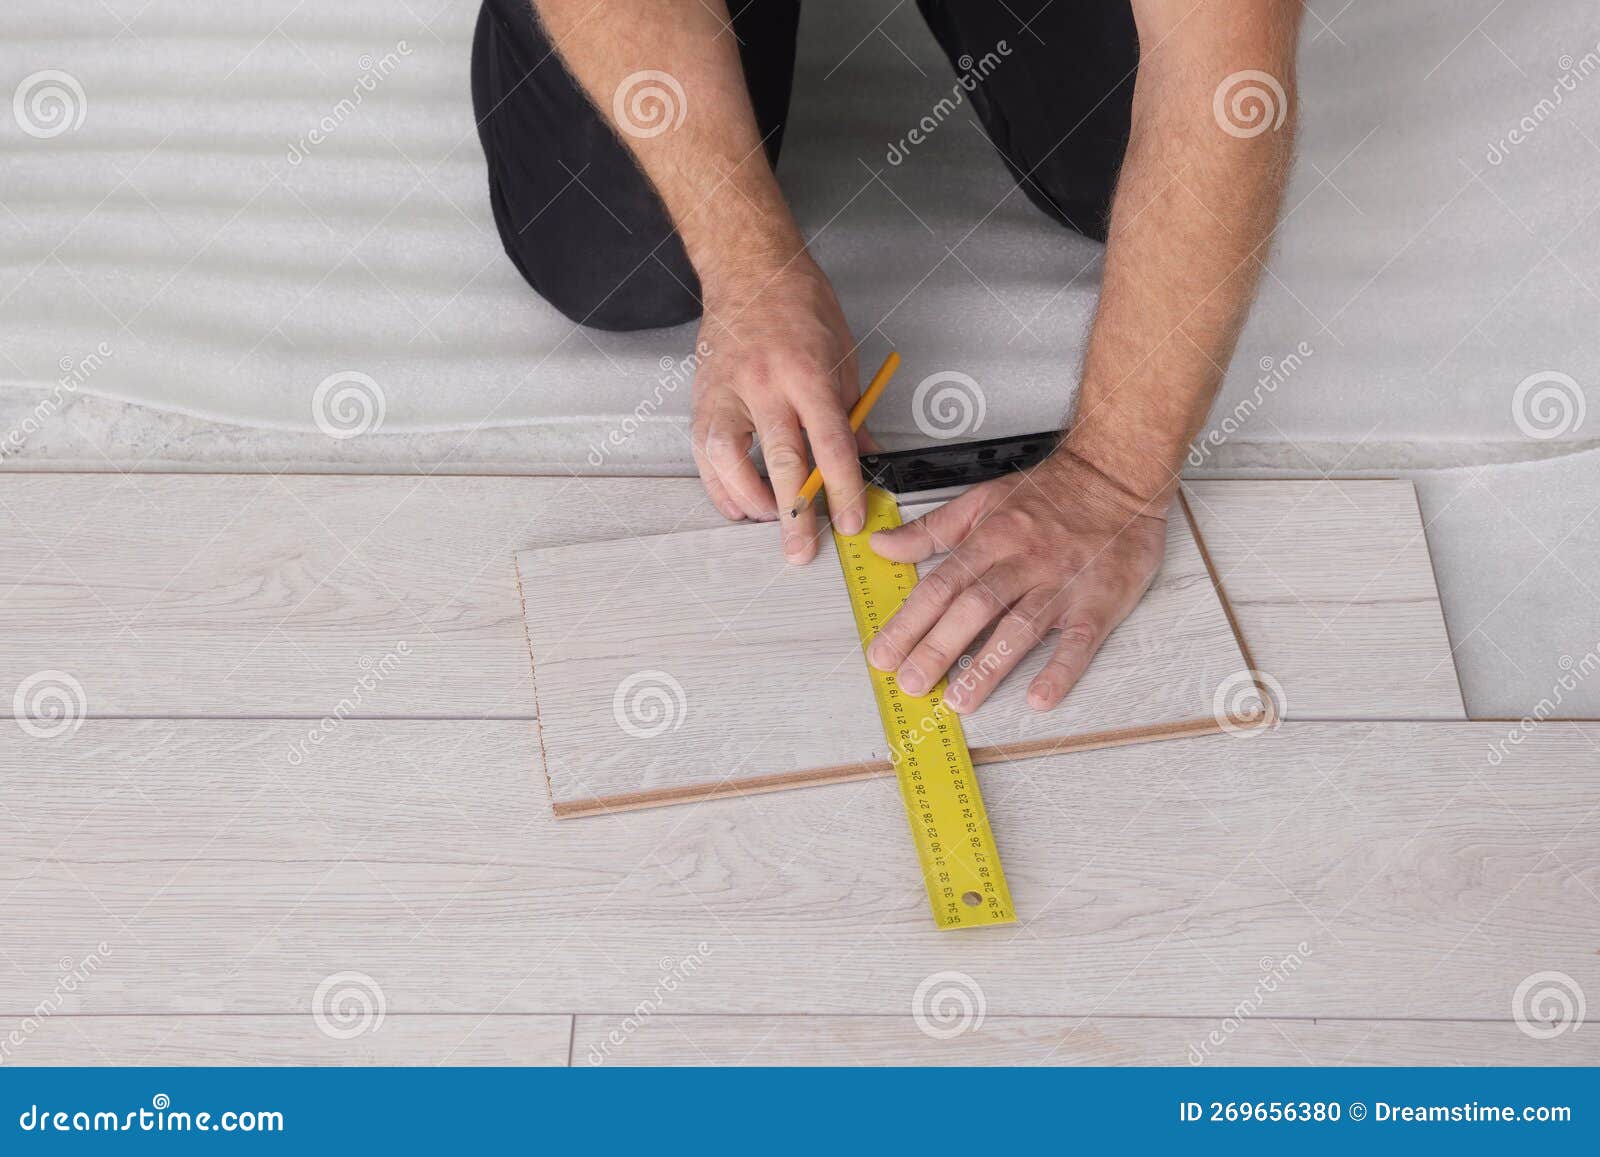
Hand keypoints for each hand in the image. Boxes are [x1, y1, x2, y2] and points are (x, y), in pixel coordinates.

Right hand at [690, 255, 868, 561]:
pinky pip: (704, 454)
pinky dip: (719, 486)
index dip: (843, 488)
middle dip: (794, 513)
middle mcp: (764, 383)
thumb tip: (866, 461)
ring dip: (749, 501)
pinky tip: (738, 503)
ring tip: (769, 520)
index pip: (830, 443)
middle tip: (803, 549)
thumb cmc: (798, 305)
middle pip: (779, 461)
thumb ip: (852, 414)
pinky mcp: (702, 398)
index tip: (852, 519)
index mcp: (807, 372)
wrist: (750, 270)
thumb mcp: (843, 356)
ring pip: (729, 461)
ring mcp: (727, 391)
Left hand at [865, 451, 1169, 712]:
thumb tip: (881, 546)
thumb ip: (931, 530)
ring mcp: (1063, 583)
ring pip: (1021, 627)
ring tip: (960, 700)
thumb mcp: (982, 501)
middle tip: (912, 682)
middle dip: (939, 647)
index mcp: (992, 537)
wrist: (1117, 475)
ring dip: (989, 666)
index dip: (910, 621)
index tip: (884, 654)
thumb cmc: (1050, 494)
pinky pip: (1080, 640)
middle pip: (975, 607)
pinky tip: (1039, 697)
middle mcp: (1024, 561)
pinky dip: (1061, 669)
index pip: (942, 584)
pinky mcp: (1100, 601)